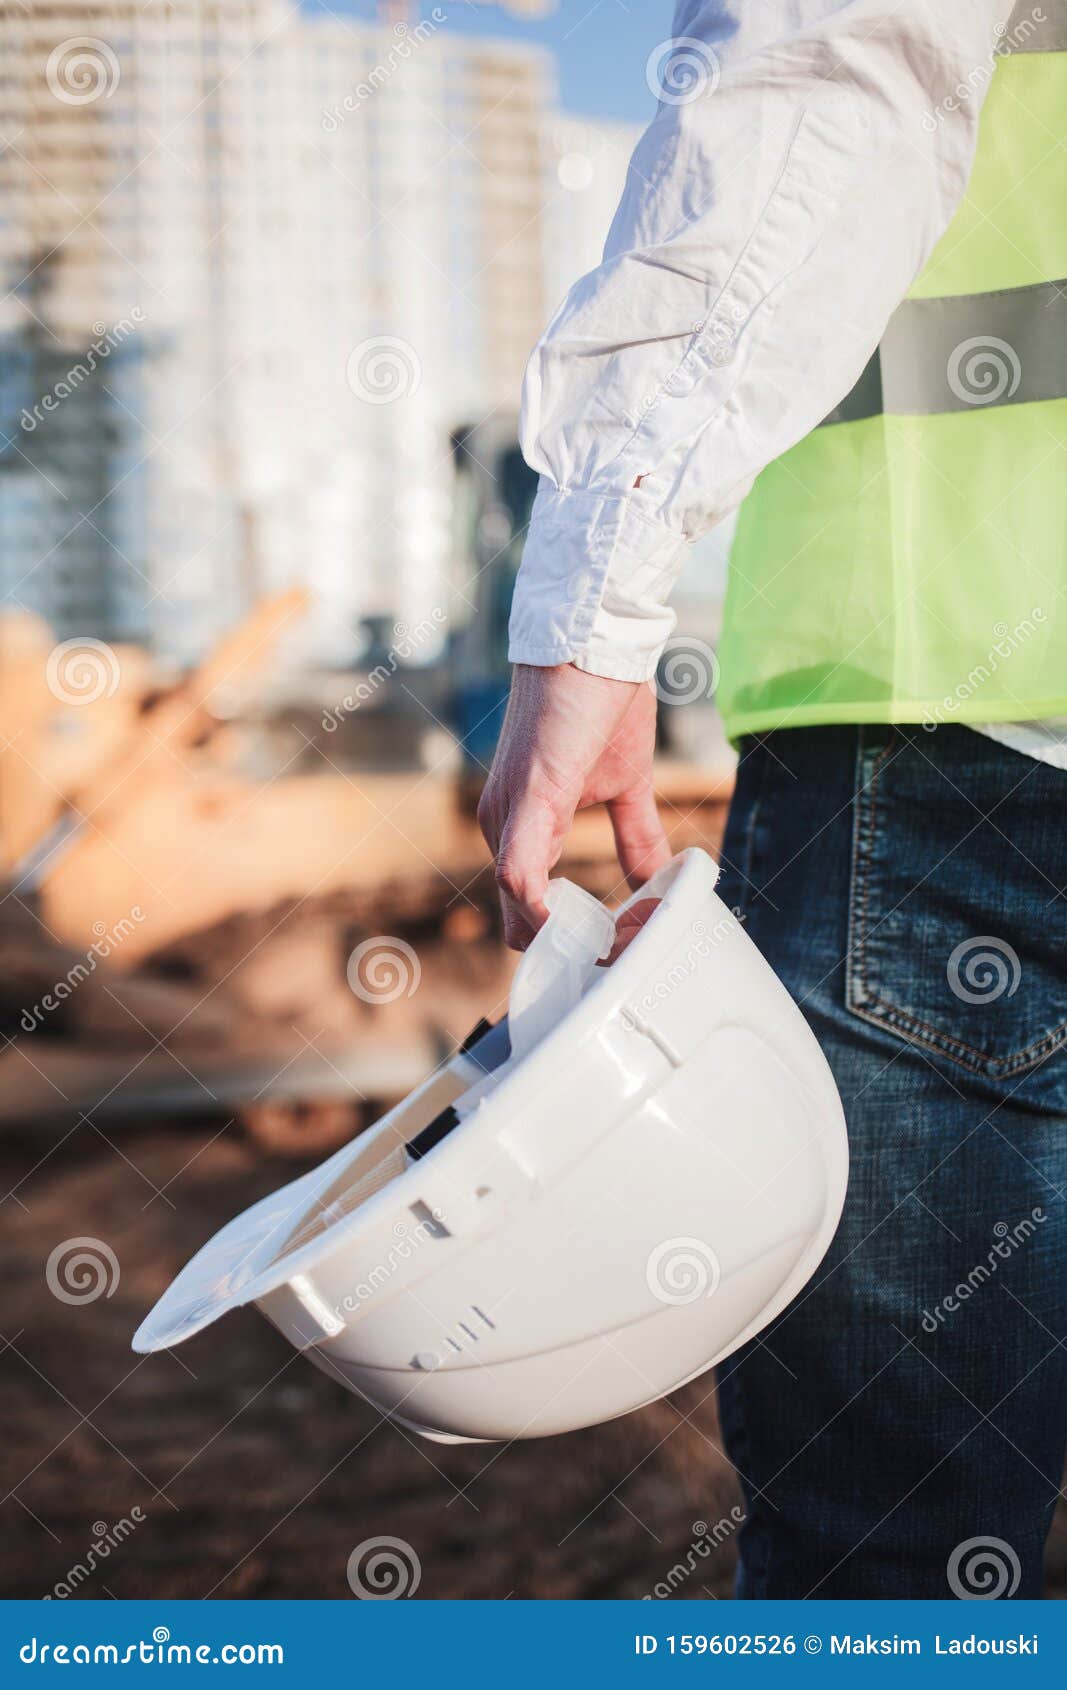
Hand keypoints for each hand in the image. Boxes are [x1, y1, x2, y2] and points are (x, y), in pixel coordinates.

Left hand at [478, 663, 671, 949]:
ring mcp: (509, 815)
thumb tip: (658, 881)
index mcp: (520, 826)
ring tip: (617, 947)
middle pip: (518, 924)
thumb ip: (635, 836)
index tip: (612, 952)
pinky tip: (578, 928)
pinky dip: (544, 911)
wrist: (594, 641)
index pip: (525, 909)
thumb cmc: (601, 700)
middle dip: (568, 952)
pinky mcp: (529, 800)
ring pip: (516, 909)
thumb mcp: (627, 784)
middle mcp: (501, 825)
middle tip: (621, 959)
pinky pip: (520, 875)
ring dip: (566, 940)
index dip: (563, 940)